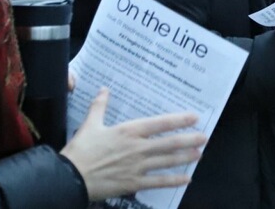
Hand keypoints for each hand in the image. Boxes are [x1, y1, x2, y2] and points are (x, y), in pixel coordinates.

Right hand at [61, 88, 206, 200]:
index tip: (194, 117)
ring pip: (167, 161)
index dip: (179, 120)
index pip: (160, 124)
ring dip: (185, 157)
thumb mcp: (90, 124)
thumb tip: (104, 89)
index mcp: (129, 131)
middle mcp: (137, 148)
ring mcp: (137, 167)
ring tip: (199, 154)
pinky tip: (186, 179)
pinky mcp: (133, 183)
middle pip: (169, 143)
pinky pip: (158, 182)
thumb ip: (100, 106)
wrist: (70, 177)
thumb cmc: (81, 150)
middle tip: (204, 137)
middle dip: (189, 139)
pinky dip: (173, 181)